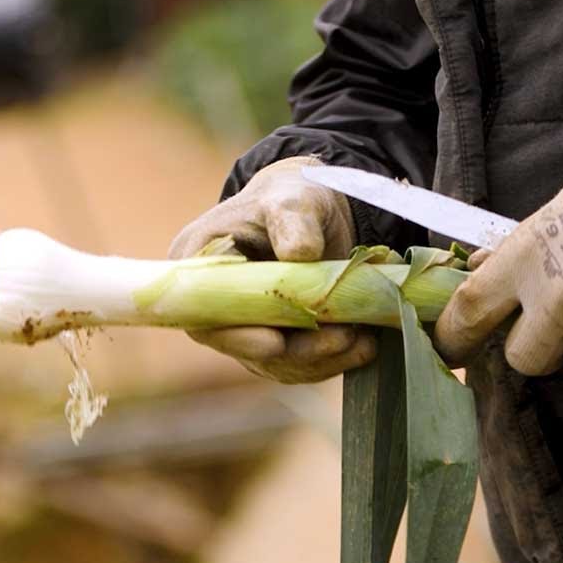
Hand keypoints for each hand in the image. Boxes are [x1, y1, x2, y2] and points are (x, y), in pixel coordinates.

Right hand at [168, 156, 375, 382]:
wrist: (316, 215)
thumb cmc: (291, 199)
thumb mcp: (292, 199)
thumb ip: (292, 221)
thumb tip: (299, 254)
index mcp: (198, 265)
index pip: (203, 313)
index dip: (236, 336)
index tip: (275, 343)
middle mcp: (215, 305)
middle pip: (246, 346)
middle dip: (296, 350)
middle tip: (341, 338)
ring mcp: (247, 328)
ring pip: (279, 362)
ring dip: (321, 359)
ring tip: (360, 340)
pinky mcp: (277, 341)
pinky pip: (301, 364)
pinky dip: (334, 360)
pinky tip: (364, 345)